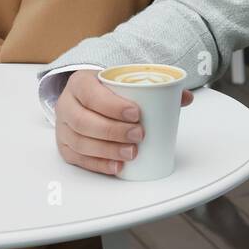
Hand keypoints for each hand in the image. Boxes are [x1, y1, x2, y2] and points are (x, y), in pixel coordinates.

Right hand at [55, 67, 194, 175]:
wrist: (86, 96)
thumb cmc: (108, 91)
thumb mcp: (125, 82)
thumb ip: (155, 87)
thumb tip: (185, 97)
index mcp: (80, 83)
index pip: (91, 94)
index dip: (112, 105)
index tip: (136, 113)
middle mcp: (67, 104)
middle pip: (84, 121)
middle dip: (113, 131)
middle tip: (138, 135)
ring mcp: (63, 127)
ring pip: (80, 141)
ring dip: (107, 150)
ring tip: (131, 153)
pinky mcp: (65, 146)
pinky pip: (78, 158)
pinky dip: (99, 164)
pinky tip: (117, 166)